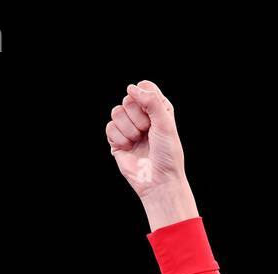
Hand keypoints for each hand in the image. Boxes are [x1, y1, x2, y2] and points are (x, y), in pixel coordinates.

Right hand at [106, 80, 198, 228]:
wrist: (159, 181)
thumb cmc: (167, 154)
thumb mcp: (165, 124)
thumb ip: (151, 101)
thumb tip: (131, 88)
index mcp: (158, 110)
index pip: (144, 87)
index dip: (144, 97)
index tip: (152, 113)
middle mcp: (143, 117)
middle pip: (128, 100)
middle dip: (137, 117)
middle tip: (147, 132)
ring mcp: (129, 129)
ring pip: (116, 112)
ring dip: (129, 128)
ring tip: (138, 141)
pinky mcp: (117, 141)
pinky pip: (109, 127)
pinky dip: (119, 138)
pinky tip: (129, 147)